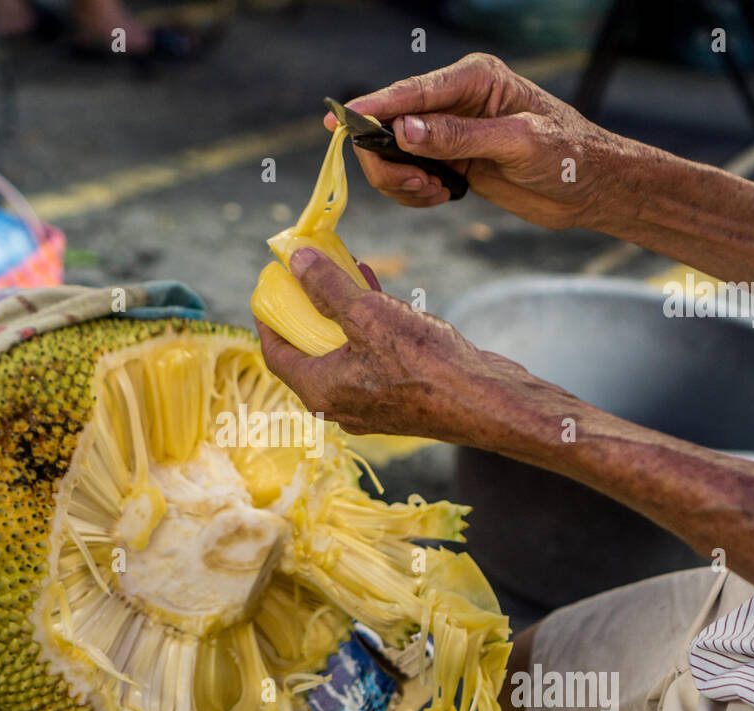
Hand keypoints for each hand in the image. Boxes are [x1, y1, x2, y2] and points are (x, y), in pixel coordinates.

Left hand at [257, 247, 575, 453]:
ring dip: (341, 315)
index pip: (276, 355)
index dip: (269, 320)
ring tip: (346, 272)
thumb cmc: (424, 364)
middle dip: (308, 312)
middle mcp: (340, 404)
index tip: (270, 290)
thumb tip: (296, 261)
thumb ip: (328, 288)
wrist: (485, 401)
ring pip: (343, 354)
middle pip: (308, 354)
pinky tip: (380, 293)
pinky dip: (369, 329)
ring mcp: (371, 405)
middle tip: (306, 278)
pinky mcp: (399, 399)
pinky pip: (371, 359)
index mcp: (321, 391)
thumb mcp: (368, 314)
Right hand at [326, 53, 628, 229]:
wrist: (588, 188)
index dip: (372, 108)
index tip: (340, 122)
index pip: (411, 92)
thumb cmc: (567, 156)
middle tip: (416, 186)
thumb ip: (459, 137)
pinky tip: (440, 197)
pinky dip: (412, 193)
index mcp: (474, 79)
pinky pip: (406, 176)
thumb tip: (405, 131)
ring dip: (400, 181)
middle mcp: (454, 100)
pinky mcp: (446, 160)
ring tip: (434, 193)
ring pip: (391, 154)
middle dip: (389, 160)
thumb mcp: (517, 143)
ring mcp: (447, 131)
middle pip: (389, 126)